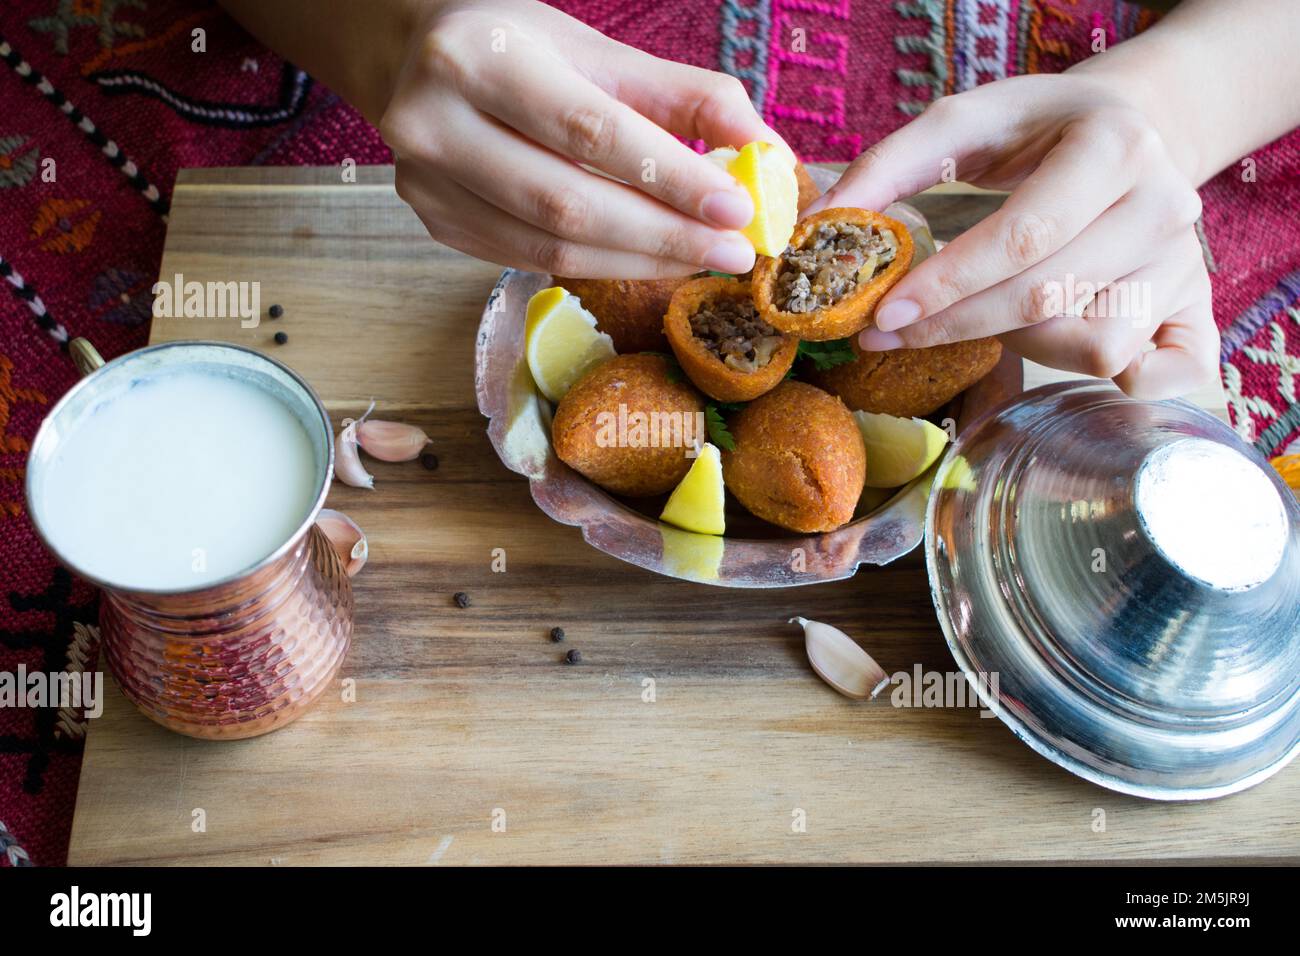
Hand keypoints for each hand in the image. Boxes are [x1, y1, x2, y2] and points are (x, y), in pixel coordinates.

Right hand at [379, 0, 793, 278]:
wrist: (412, 57)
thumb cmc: (518, 48)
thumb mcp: (596, 51)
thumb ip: (683, 96)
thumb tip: (765, 148)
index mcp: (480, 57)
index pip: (591, 132)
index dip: (671, 178)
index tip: (738, 209)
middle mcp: (437, 122)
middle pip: (569, 205)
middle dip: (664, 236)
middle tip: (732, 252)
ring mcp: (428, 183)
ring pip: (550, 247)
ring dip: (639, 262)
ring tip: (700, 259)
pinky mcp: (435, 224)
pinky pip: (530, 260)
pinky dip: (600, 266)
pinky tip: (646, 260)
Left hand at [805, 73, 1216, 398]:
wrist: (1127, 131)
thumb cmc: (1035, 131)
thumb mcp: (966, 122)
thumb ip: (889, 166)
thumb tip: (820, 222)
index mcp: (1115, 146)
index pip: (1023, 238)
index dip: (947, 286)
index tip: (881, 316)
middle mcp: (1164, 205)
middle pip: (1047, 298)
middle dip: (954, 326)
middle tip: (888, 333)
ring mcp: (1185, 263)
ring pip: (1094, 345)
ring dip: (1020, 346)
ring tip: (983, 313)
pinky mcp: (1196, 307)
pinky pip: (1162, 374)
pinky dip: (1120, 382)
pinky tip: (1065, 354)